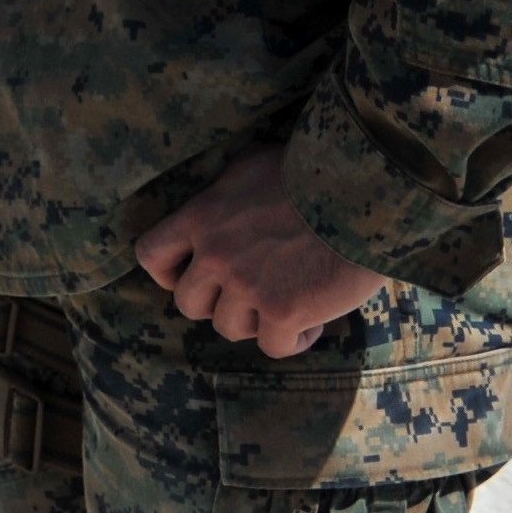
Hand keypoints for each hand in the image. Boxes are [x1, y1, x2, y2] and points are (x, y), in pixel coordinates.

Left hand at [136, 145, 388, 357]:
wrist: (361, 194)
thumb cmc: (310, 173)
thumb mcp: (251, 166)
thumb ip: (225, 192)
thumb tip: (218, 202)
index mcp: (201, 217)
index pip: (151, 255)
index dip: (167, 273)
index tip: (190, 275)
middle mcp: (215, 253)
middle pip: (187, 304)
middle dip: (215, 303)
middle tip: (249, 294)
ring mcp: (247, 284)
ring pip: (229, 328)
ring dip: (255, 322)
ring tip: (286, 303)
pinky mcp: (282, 311)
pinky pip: (273, 346)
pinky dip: (293, 339)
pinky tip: (312, 322)